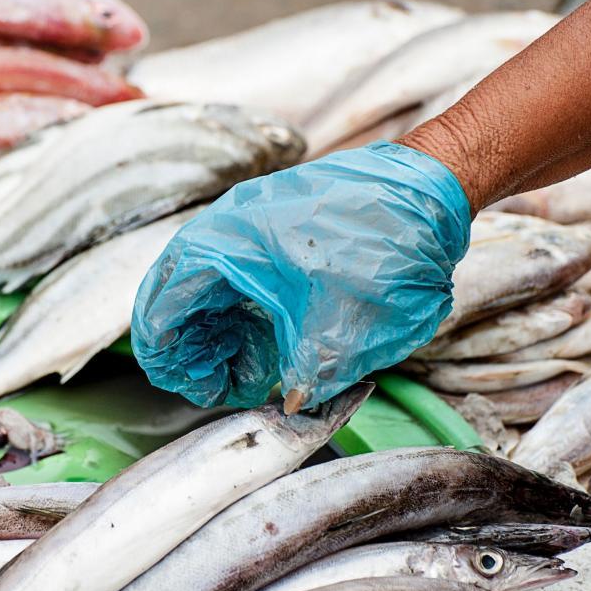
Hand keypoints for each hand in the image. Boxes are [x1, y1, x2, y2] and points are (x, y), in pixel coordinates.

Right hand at [131, 141, 470, 408]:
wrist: (429, 185)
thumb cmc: (385, 244)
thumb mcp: (343, 325)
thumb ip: (306, 373)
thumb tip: (291, 405)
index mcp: (223, 245)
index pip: (161, 306)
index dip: (169, 358)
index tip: (199, 392)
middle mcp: (224, 233)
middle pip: (175, 300)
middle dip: (191, 352)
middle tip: (223, 390)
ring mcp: (247, 231)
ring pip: (203, 292)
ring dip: (215, 338)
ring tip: (248, 376)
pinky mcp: (270, 237)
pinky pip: (234, 282)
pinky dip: (239, 318)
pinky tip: (268, 349)